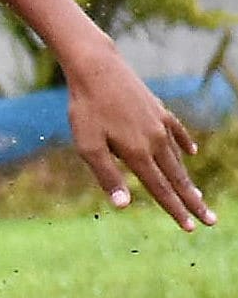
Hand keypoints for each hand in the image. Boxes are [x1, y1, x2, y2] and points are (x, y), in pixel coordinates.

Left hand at [62, 42, 215, 230]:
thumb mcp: (88, 146)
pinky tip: (190, 153)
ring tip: (198, 196)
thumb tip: (123, 206)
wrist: (97, 69)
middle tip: (210, 221)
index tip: (190, 228)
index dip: (175, 210)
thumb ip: (107, 176)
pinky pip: (176, 132)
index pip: (161, 190)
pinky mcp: (158, 110)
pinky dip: (184, 145)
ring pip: (177, 158)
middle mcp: (155, 140)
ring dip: (187, 179)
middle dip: (193, 202)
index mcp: (138, 153)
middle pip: (177, 178)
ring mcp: (159, 124)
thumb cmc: (86, 110)